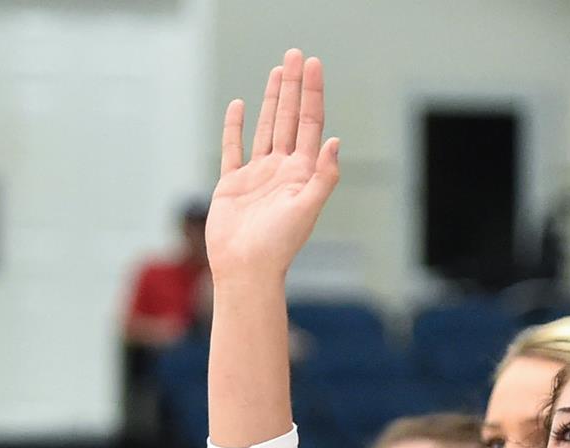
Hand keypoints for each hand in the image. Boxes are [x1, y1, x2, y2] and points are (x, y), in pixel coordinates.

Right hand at [207, 51, 342, 284]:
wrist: (246, 270)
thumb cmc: (279, 246)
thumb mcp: (307, 209)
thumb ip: (323, 176)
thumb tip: (336, 141)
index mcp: (302, 173)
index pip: (310, 124)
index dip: (312, 93)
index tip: (313, 64)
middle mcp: (282, 170)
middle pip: (290, 118)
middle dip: (293, 87)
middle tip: (295, 55)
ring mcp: (258, 175)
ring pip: (266, 127)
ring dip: (272, 99)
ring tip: (277, 72)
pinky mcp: (233, 184)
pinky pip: (234, 148)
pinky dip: (235, 127)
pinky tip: (238, 106)